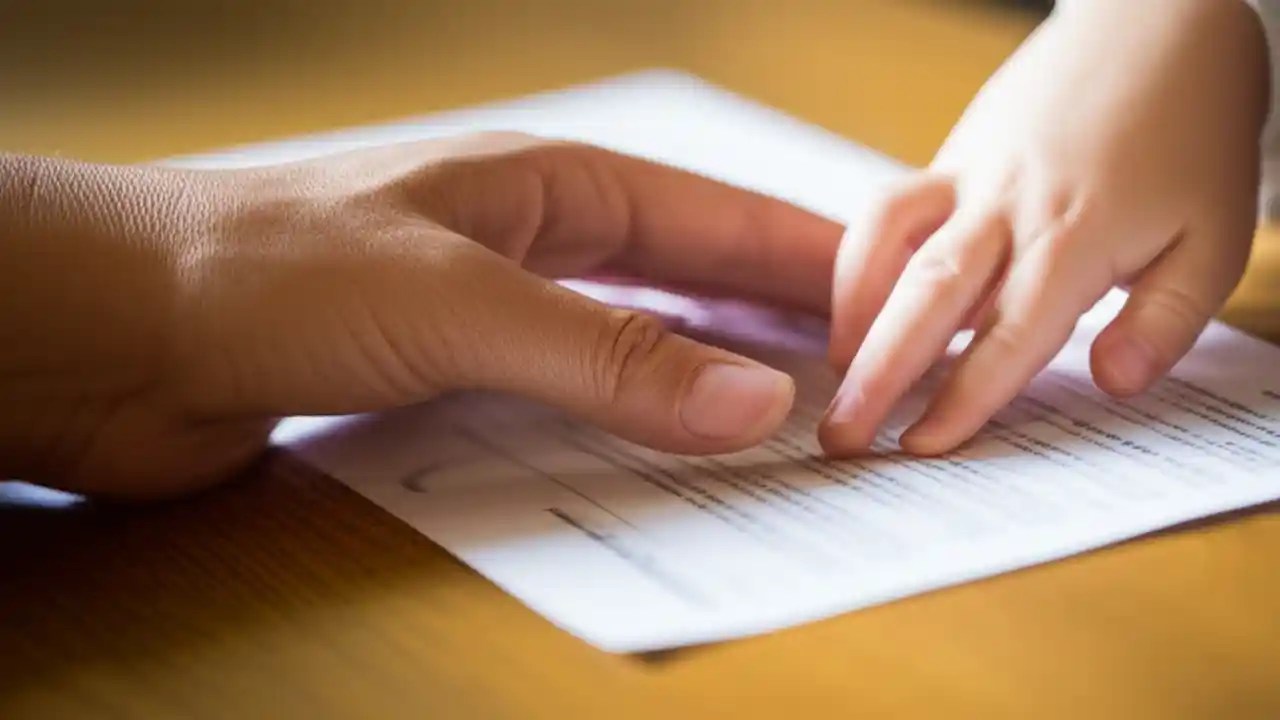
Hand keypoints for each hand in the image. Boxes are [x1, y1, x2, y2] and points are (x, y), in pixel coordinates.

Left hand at [1, 134, 840, 496]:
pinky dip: (615, 438)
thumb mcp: (466, 302)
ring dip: (695, 390)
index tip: (890, 304)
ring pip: (626, 350)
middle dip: (769, 327)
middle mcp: (528, 244)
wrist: (113, 332)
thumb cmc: (272, 269)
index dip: (804, 260)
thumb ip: (612, 355)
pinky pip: (559, 411)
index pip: (711, 217)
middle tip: (860, 381)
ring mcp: (488, 314)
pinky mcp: (442, 384)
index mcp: (547, 185)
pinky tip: (654, 470)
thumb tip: (757, 399)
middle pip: (682, 282)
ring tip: (781, 436)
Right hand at [820, 0, 1268, 455]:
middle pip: (930, 295)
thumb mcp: (1215, 237)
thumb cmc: (1192, 139)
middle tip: (839, 436)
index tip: (921, 447)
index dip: (963, 396)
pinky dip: (859, 260)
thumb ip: (1167, 319)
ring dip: (854, 311)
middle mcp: (1011, 206)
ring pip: (890, 243)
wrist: (1160, 26)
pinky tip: (856, 307)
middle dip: (879, 372)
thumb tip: (1112, 382)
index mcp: (1078, 236)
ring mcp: (971, 175)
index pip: (1010, 334)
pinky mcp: (951, 157)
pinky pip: (888, 209)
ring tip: (835, 372)